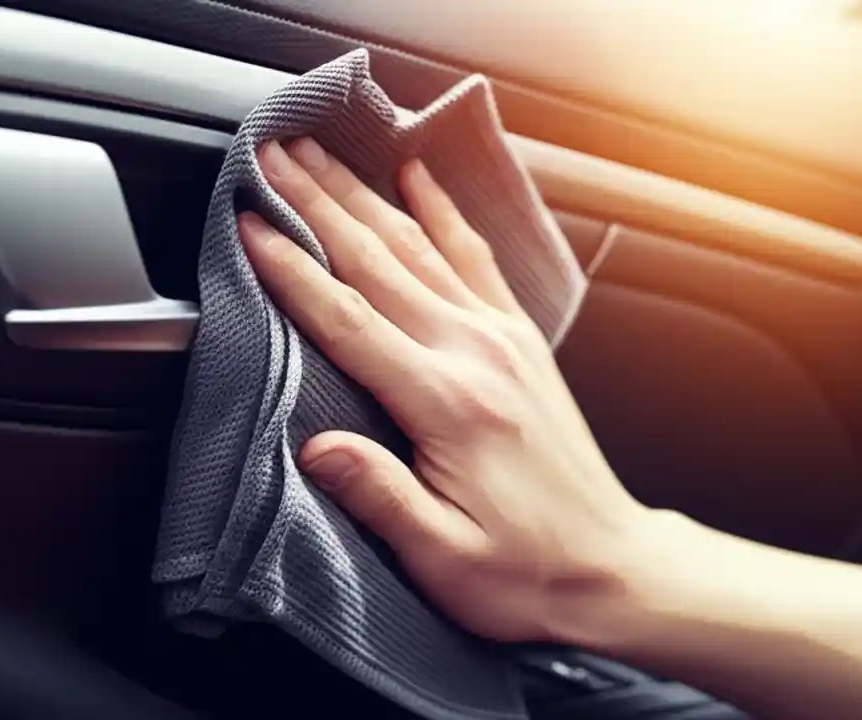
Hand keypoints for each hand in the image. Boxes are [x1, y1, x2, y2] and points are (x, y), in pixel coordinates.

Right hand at [239, 138, 652, 642]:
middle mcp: (476, 354)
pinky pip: (474, 257)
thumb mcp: (443, 557)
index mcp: (447, 403)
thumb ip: (379, 495)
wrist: (611, 570)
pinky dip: (443, 212)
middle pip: (379, 261)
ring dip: (364, 195)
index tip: (250, 225)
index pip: (350, 319)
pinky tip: (419, 177)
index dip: (292, 269)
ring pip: (420, 246)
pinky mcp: (519, 340)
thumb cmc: (523, 573)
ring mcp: (502, 339)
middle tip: (271, 156)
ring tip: (319, 155)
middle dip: (317, 203)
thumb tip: (316, 446)